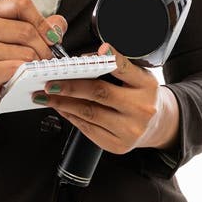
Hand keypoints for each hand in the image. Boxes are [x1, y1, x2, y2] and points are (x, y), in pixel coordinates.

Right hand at [0, 0, 67, 117]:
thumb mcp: (14, 38)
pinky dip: (24, 76)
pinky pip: (16, 70)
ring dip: (35, 65)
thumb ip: (38, 27)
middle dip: (44, 49)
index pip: (21, 3)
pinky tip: (20, 79)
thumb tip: (58, 25)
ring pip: (25, 53)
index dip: (41, 20)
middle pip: (26, 31)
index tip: (51, 37)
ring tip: (30, 71)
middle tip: (45, 60)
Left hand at [32, 43, 178, 153]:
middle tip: (49, 82)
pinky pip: (88, 129)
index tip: (87, 55)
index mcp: (146, 85)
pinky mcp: (118, 145)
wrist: (155, 124)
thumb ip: (117, 66)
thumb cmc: (140, 95)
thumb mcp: (137, 76)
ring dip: (63, 103)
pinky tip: (60, 107)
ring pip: (89, 113)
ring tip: (46, 95)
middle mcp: (141, 108)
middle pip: (100, 93)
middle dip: (70, 86)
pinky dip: (71, 116)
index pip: (124, 68)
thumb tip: (88, 58)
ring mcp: (129, 130)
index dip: (107, 59)